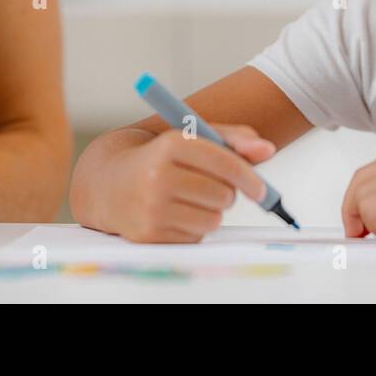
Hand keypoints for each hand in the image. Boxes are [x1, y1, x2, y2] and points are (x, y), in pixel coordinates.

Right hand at [106, 124, 274, 242]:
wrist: (107, 182)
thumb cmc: (159, 158)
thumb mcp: (190, 138)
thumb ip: (231, 139)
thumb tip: (267, 150)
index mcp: (171, 143)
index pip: (224, 162)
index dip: (249, 177)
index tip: (261, 190)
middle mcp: (158, 175)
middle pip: (223, 195)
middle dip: (226, 193)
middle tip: (210, 187)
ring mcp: (151, 207)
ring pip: (212, 220)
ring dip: (210, 212)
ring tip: (189, 199)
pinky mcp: (148, 234)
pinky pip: (194, 237)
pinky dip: (193, 228)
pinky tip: (173, 214)